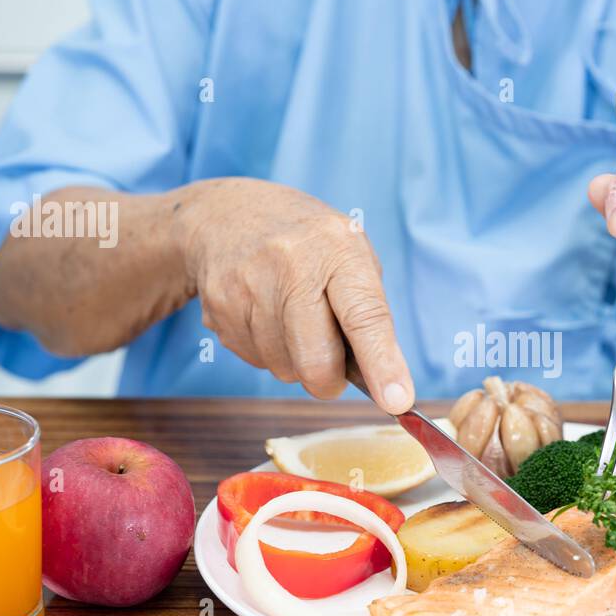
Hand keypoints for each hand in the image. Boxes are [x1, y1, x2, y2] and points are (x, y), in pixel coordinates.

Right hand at [174, 177, 413, 412]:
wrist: (227, 214)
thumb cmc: (307, 245)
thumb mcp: (349, 254)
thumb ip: (368, 311)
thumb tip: (384, 382)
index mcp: (337, 248)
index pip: (364, 316)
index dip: (382, 363)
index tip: (397, 401)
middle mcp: (291, 264)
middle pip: (317, 360)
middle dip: (329, 381)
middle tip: (332, 370)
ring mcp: (248, 286)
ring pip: (284, 369)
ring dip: (296, 362)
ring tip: (292, 321)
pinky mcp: (218, 307)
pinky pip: (255, 361)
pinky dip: (268, 353)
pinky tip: (265, 317)